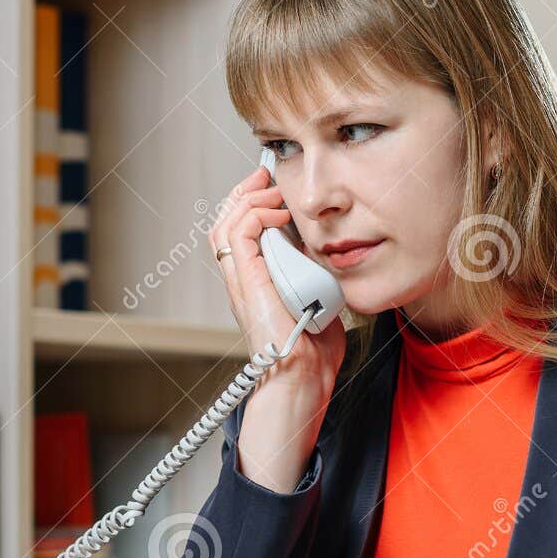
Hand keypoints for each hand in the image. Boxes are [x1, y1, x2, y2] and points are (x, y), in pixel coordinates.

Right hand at [209, 164, 344, 390]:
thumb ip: (317, 277)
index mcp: (256, 284)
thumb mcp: (320, 301)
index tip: (274, 187)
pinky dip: (254, 215)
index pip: (238, 233)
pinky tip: (278, 214)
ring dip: (248, 199)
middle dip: (244, 193)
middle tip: (266, 177)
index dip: (250, 205)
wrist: (304, 381)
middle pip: (224, 223)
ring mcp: (241, 283)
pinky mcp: (247, 284)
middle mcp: (242, 281)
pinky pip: (237, 235)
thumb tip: (332, 256)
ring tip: (272, 190)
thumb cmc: (313, 354)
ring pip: (224, 225)